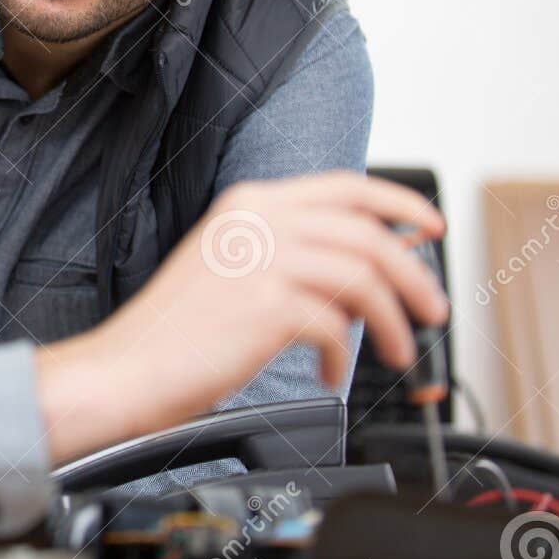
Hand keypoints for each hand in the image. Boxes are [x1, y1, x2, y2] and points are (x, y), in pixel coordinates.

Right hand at [33, 171, 448, 464]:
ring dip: (393, 321)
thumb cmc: (175, 331)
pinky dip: (344, 355)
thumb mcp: (233, 267)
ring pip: (364, 277)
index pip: (346, 187)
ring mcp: (260, 260)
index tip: (431, 228)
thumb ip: (293, 252)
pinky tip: (327, 372)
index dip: (400, 204)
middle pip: (368, 233)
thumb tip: (371, 262)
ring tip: (398, 352)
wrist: (126, 368)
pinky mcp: (264, 306)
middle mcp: (256, 220)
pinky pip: (336, 326)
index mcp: (249, 203)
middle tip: (432, 310)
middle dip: (415, 275)